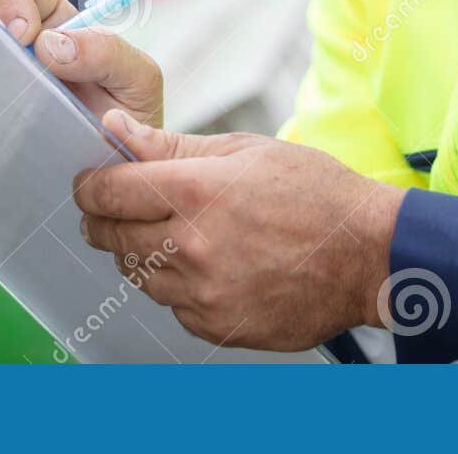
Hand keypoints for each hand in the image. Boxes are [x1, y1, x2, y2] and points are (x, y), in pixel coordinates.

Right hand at [0, 0, 163, 126]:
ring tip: (6, 92)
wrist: (122, 175)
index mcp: (62, 27)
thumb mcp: (137, 78)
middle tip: (11, 56)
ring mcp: (7, 82)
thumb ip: (107, 51)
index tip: (24, 33)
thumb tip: (49, 43)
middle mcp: (27, 50)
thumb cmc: (133, 119)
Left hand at [73, 111, 404, 350]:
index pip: (109, 192)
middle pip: (112, 238)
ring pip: (139, 276)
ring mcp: (204, 292)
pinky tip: (203, 266)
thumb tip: (118, 131)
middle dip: (103, 221)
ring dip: (140, 254)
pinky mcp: (218, 325)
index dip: (90, 186)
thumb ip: (174, 146)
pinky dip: (176, 287)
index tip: (88, 184)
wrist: (368, 255)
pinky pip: (173, 307)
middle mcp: (192, 246)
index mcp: (196, 191)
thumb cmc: (315, 193)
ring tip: (166, 235)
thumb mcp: (246, 150)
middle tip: (111, 211)